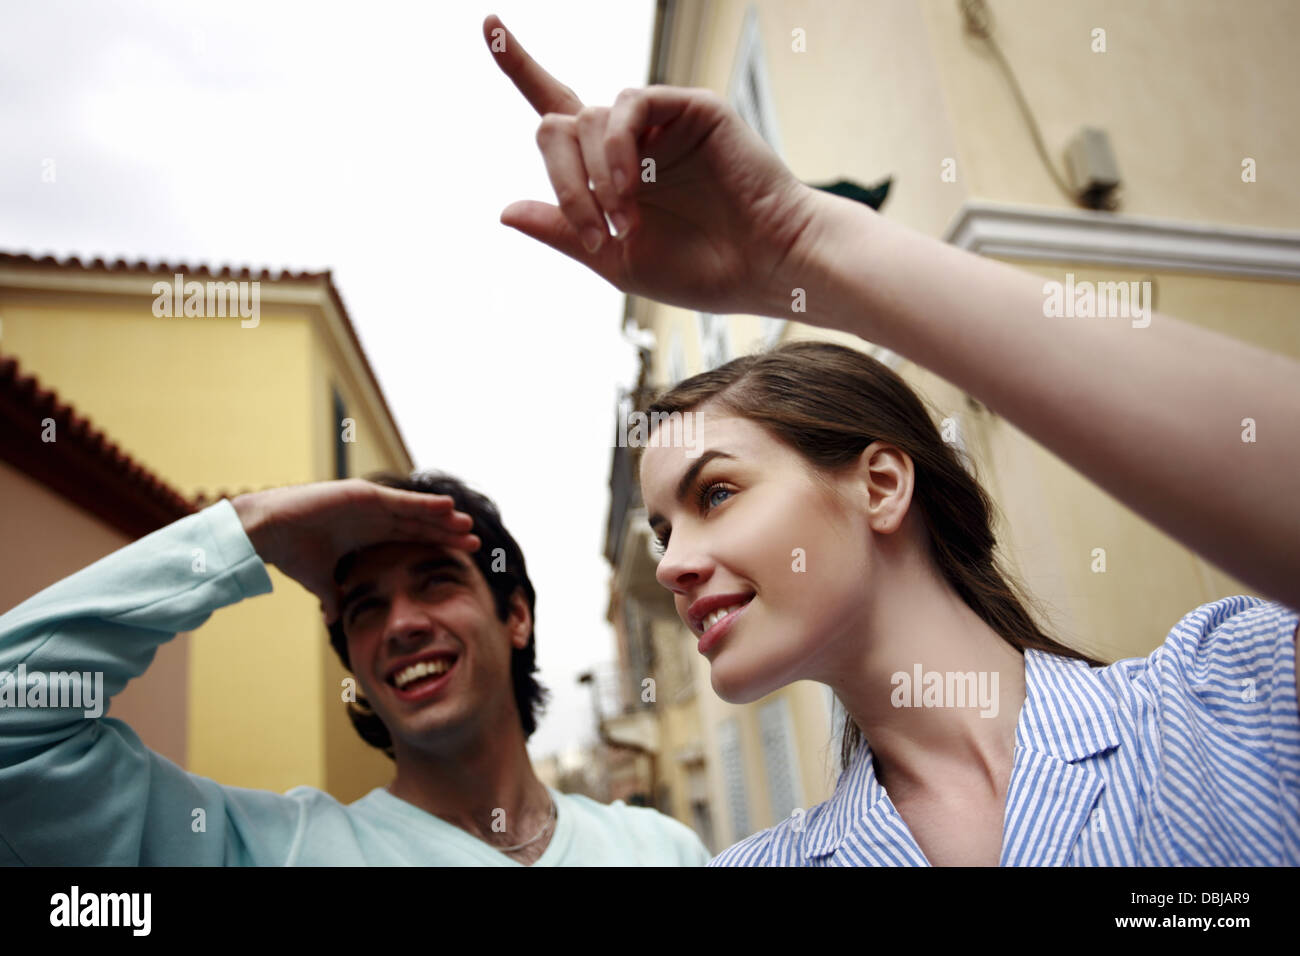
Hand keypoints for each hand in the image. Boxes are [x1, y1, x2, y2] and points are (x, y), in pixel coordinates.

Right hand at [231, 479, 478, 625]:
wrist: (263, 534)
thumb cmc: (289, 551)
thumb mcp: (321, 580)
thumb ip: (333, 594)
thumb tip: (335, 618)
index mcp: (367, 532)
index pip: (410, 539)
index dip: (435, 546)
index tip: (459, 558)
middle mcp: (372, 515)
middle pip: (419, 525)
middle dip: (446, 533)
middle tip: (475, 543)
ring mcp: (368, 502)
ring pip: (415, 511)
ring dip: (442, 518)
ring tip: (467, 525)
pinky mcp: (362, 494)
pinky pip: (400, 501)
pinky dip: (424, 504)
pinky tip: (448, 508)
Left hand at [484, 14, 822, 319]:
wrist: (764, 267)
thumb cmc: (700, 271)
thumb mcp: (615, 260)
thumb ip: (563, 231)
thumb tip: (504, 210)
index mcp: (610, 174)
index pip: (557, 119)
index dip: (521, 68)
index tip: (489, 27)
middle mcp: (631, 141)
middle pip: (558, 126)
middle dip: (564, 182)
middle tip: (594, 232)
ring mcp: (659, 122)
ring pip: (587, 118)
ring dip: (593, 178)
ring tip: (623, 222)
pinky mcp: (688, 108)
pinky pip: (628, 104)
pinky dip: (617, 149)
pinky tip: (631, 188)